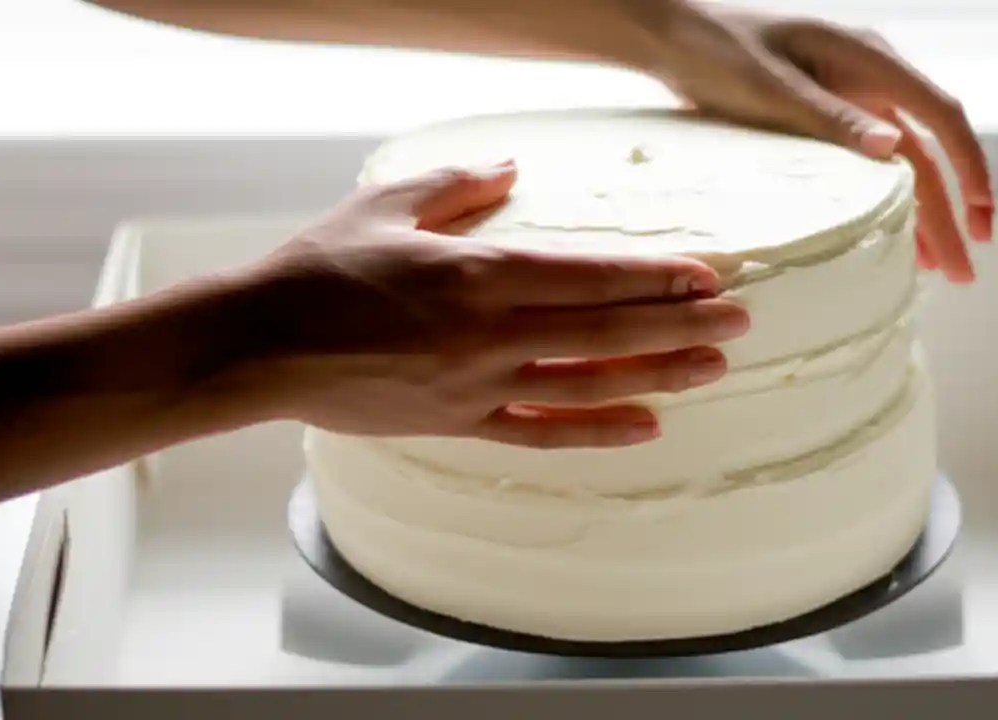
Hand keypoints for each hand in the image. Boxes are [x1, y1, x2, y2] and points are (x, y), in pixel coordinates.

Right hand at [244, 161, 748, 447]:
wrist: (258, 346)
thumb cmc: (318, 268)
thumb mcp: (386, 204)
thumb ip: (458, 185)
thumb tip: (512, 166)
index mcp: (476, 273)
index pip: (588, 275)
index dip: (654, 275)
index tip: (707, 274)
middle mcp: (488, 334)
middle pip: (604, 331)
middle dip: (679, 324)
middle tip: (739, 320)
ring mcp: (477, 386)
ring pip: (586, 384)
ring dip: (655, 375)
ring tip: (712, 368)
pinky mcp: (460, 423)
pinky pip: (541, 433)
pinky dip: (596, 432)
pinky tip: (645, 426)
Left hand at [642, 2, 994, 281]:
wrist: (677, 39)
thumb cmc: (719, 51)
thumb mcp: (771, 86)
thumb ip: (829, 115)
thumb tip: (891, 147)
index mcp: (867, 58)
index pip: (940, 112)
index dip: (969, 164)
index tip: (982, 213)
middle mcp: (871, 79)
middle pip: (927, 151)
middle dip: (951, 211)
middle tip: (965, 270)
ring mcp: (853, 101)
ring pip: (904, 165)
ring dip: (924, 215)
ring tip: (940, 271)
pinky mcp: (830, 122)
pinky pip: (872, 168)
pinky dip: (888, 205)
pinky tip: (896, 239)